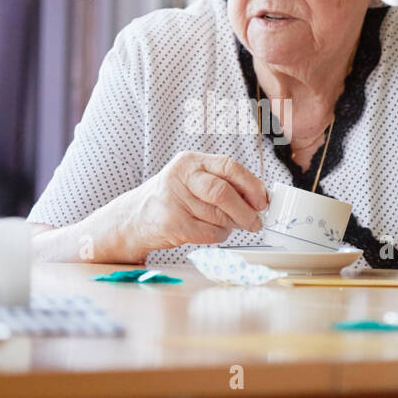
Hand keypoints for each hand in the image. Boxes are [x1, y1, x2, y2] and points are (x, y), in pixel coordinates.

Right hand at [121, 152, 268, 256]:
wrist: (134, 219)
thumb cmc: (172, 200)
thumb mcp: (193, 182)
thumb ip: (222, 184)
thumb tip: (258, 200)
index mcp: (191, 162)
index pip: (229, 166)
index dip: (251, 184)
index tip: (263, 200)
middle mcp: (180, 176)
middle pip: (223, 192)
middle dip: (245, 211)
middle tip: (256, 222)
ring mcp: (174, 200)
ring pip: (219, 216)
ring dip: (229, 225)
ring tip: (224, 224)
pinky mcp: (172, 224)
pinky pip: (210, 233)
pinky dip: (218, 235)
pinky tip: (210, 231)